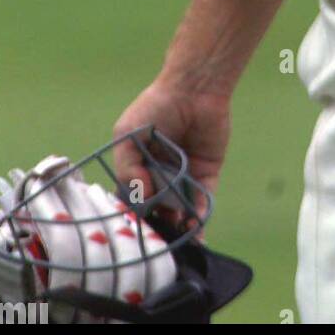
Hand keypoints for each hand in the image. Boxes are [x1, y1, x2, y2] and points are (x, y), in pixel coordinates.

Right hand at [112, 79, 231, 236]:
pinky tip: (194, 229)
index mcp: (139, 166)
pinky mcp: (207, 172)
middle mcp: (161, 174)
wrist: (193, 89)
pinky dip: (199, 215)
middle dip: (158, 226)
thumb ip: (128, 169)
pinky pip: (203, 198)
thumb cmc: (156, 107)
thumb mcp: (127, 136)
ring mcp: (184, 175)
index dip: (133, 215)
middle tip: (157, 245)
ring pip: (180, 208)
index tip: (133, 234)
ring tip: (176, 243)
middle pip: (158, 208)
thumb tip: (143, 198)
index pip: (134, 198)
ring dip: (179, 226)